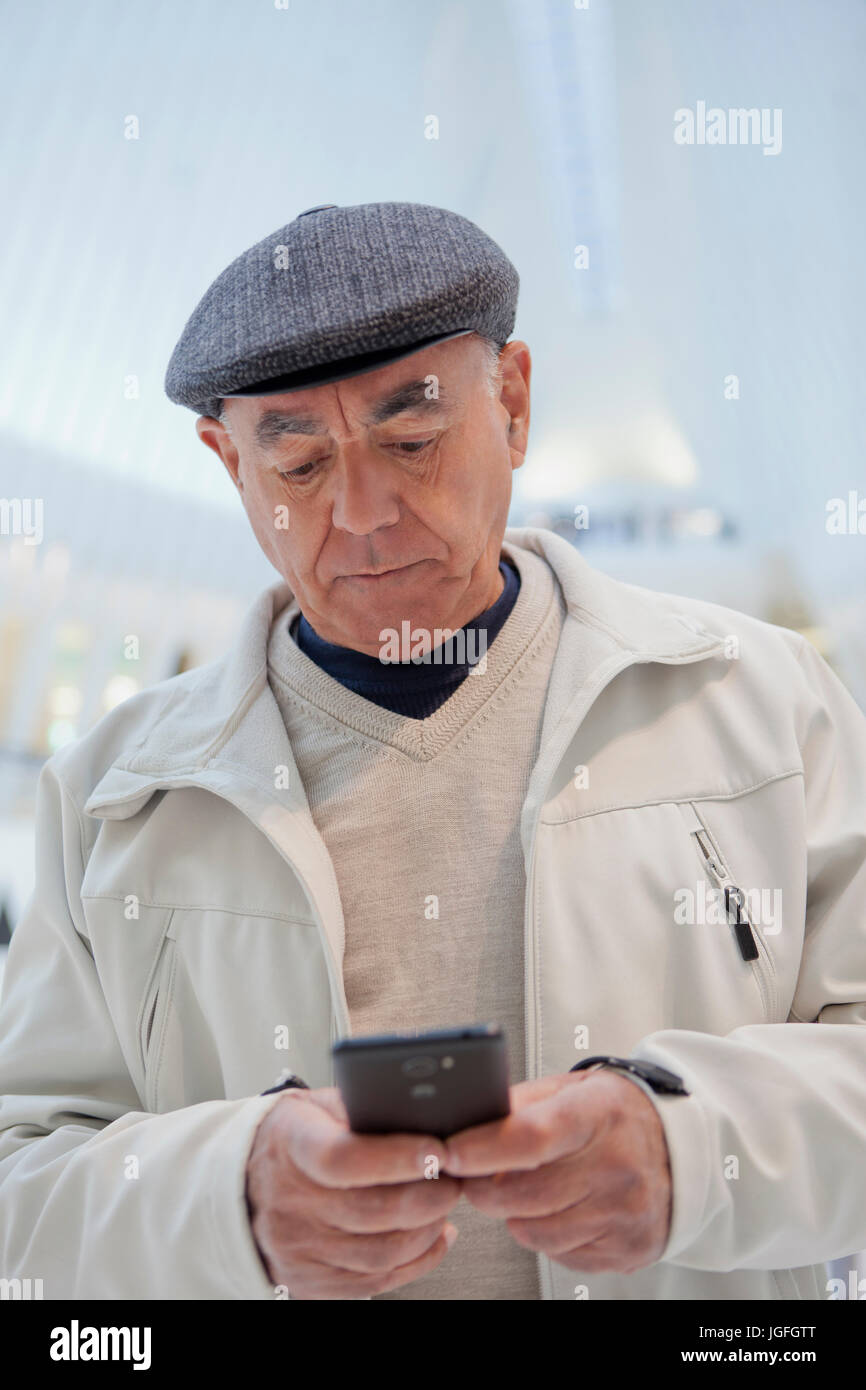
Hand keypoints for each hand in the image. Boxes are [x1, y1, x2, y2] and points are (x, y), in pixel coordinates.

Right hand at [245, 1086, 462, 1298]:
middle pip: (372, 1212)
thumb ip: (362, 1106)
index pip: (343, 1159)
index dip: (396, 1158)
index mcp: (291, 1148)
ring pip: (381, 1253)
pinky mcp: (311, 1283)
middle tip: (455, 1178)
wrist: (239, 1186)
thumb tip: (424, 1110)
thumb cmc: (290, 1138)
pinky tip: (433, 1235)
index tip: (437, 1149)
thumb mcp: (316, 1105)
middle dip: (430, 1196)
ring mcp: (298, 1249)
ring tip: (444, 1204)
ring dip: (427, 1230)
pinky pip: (376, 1282)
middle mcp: (290, 1204)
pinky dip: (416, 1261)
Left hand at [441, 1069, 671, 1273]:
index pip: (532, 1137)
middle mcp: (617, 1167)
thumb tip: (465, 1121)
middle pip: (522, 1194)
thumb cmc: (616, 1115)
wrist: (680, 1149)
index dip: (484, 1149)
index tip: (450, 1152)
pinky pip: (556, 1253)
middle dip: (484, 1186)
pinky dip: (543, 1234)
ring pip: (533, 1231)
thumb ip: (519, 1103)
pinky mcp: (626, 1250)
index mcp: (598, 1115)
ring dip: (513, 1213)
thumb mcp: (571, 1088)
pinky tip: (558, 1208)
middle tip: (475, 1171)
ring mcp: (624, 1214)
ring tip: (527, 1186)